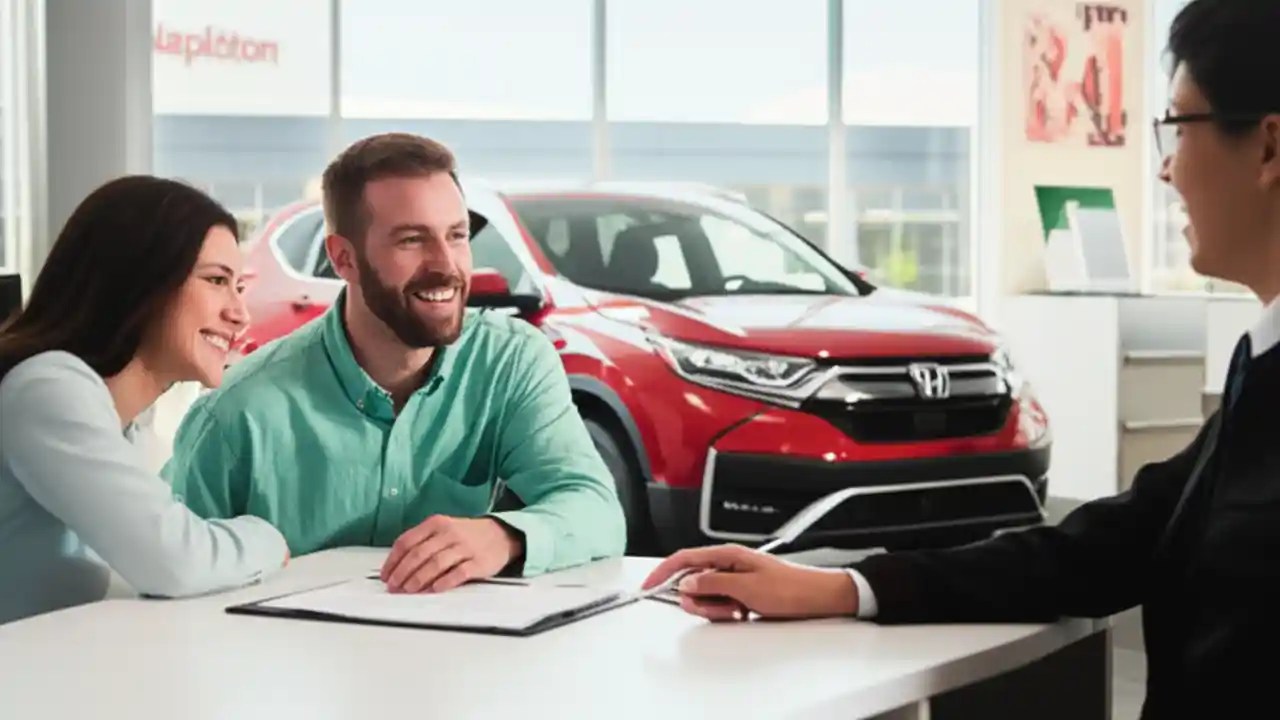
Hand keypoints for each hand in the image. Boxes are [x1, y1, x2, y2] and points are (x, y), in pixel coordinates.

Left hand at [380, 516, 522, 593]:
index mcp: (435, 523)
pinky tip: (434, 589)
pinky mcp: (478, 562)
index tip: (385, 576)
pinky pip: (458, 573)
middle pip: (418, 554)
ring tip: (408, 591)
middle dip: (402, 573)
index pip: (406, 541)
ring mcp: (464, 547)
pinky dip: (444, 582)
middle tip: (393, 587)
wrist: (501, 534)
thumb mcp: (443, 530)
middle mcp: (449, 533)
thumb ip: (422, 543)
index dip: (393, 561)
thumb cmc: (466, 536)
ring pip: (435, 564)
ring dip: (418, 579)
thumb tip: (397, 567)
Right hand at [642, 544, 858, 620]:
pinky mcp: (740, 593)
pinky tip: (742, 612)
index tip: (648, 586)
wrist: (817, 597)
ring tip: (737, 610)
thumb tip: (688, 582)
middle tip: (716, 608)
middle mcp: (727, 564)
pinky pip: (719, 603)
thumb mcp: (747, 588)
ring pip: (705, 595)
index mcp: (727, 555)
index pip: (684, 559)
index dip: (663, 572)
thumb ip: (713, 583)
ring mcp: (733, 579)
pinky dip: (724, 612)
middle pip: (692, 580)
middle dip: (697, 598)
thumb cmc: (790, 588)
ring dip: (714, 607)